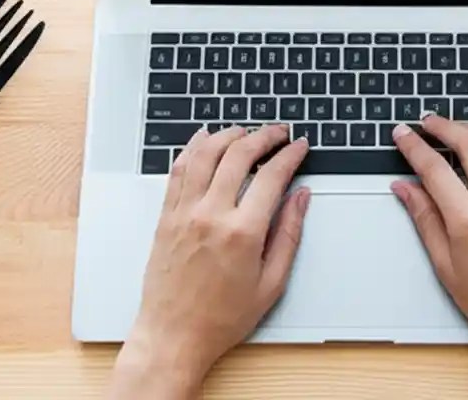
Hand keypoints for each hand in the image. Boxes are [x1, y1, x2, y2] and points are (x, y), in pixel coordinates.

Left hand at [109, 125, 309, 399]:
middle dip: (263, 137)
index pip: (272, 176)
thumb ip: (289, 234)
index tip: (299, 146)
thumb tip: (301, 197)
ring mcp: (184, 213)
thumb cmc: (222, 318)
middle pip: (238, 155)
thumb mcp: (271, 283)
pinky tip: (204, 139)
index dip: (290, 155)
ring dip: (228, 135)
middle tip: (278, 133)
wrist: (173, 336)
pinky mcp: (166, 217)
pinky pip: (179, 170)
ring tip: (245, 131)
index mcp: (242, 233)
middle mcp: (210, 215)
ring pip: (205, 154)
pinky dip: (193, 148)